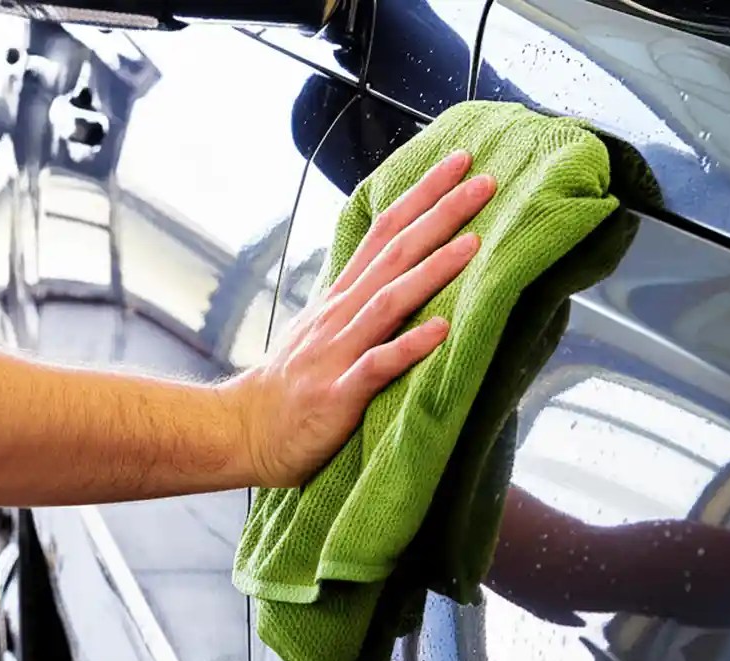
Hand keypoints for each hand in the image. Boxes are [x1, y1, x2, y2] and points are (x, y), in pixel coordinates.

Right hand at [219, 151, 494, 488]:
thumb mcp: (329, 327)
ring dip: (433, 271)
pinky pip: (378, 366)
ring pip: (389, 301)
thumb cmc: (298, 381)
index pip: (386, 231)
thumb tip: (408, 269)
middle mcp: (342, 313)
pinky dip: (410, 346)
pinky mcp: (339, 394)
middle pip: (395, 252)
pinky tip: (442, 330)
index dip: (422, 195)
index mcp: (344, 295)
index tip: (459, 162)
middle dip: (441, 214)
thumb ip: (365, 299)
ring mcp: (339, 351)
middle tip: (483, 182)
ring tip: (473, 245)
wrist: (246, 429)